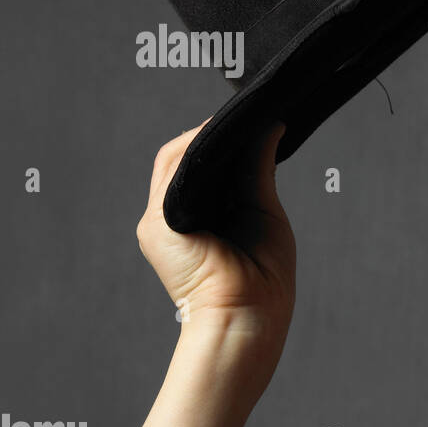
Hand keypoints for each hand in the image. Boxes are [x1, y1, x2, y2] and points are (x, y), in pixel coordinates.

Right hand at [136, 121, 295, 344]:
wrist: (249, 315)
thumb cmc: (264, 277)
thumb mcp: (265, 210)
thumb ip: (259, 170)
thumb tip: (271, 128)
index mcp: (200, 217)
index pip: (203, 166)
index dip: (222, 140)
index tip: (251, 119)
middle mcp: (175, 216)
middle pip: (184, 158)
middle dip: (212, 133)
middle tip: (247, 111)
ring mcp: (160, 219)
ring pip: (173, 159)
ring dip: (203, 136)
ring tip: (234, 119)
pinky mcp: (156, 224)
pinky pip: (170, 171)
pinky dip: (193, 148)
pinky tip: (217, 134)